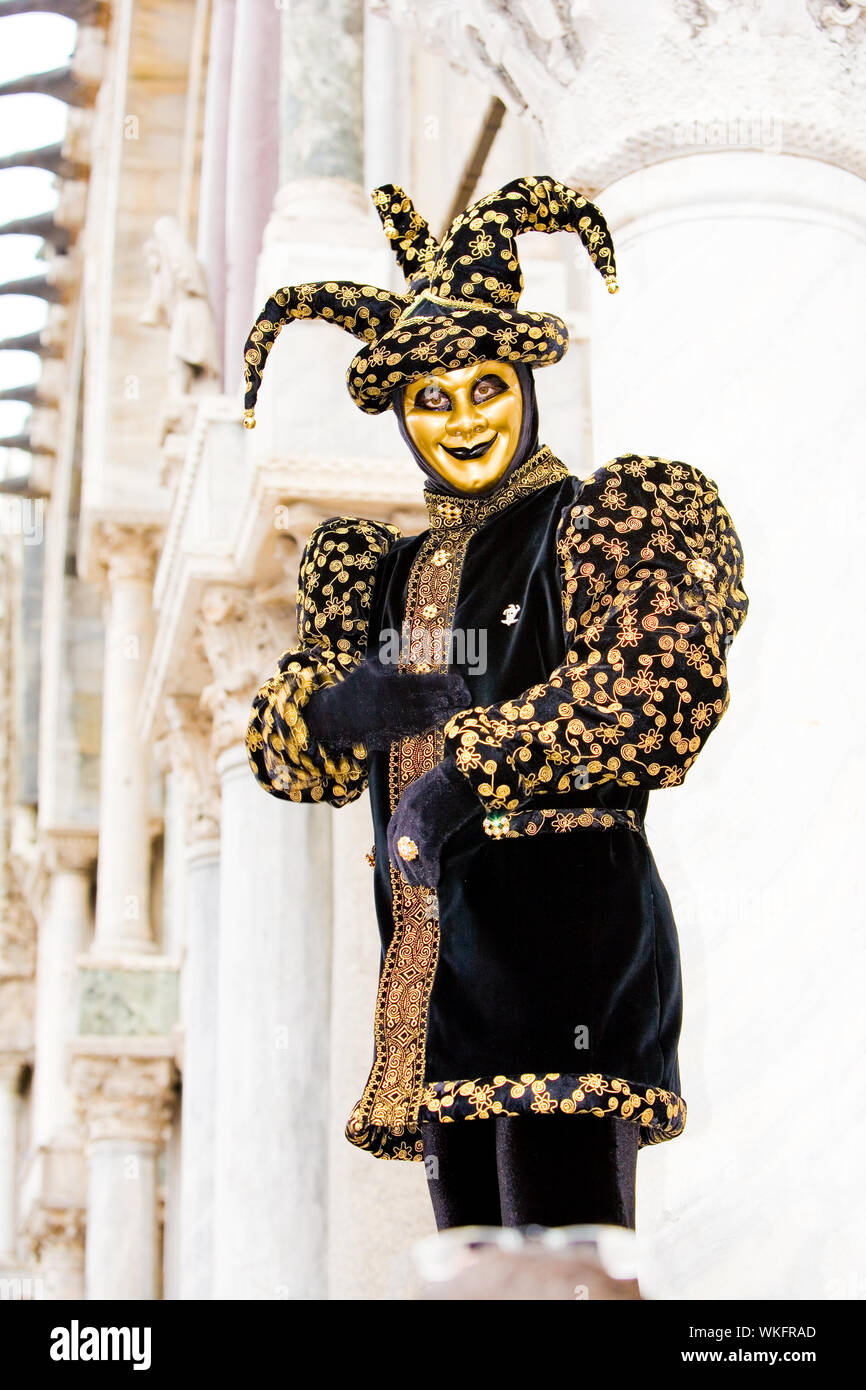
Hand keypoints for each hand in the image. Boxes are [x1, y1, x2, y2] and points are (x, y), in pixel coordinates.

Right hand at [305, 653, 470, 751]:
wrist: (336, 717)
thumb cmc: (355, 686)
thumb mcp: (370, 665)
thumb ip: (390, 652)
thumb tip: (405, 636)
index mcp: (391, 685)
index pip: (424, 682)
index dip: (444, 682)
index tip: (459, 680)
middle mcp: (395, 705)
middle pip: (430, 702)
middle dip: (450, 699)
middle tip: (466, 696)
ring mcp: (394, 723)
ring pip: (426, 719)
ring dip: (444, 714)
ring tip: (458, 709)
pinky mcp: (391, 736)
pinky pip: (416, 732)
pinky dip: (430, 726)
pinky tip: (439, 721)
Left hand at [387, 756, 481, 887]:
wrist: (469, 771)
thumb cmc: (460, 777)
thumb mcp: (435, 787)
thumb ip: (427, 803)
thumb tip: (433, 822)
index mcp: (406, 800)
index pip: (392, 831)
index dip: (394, 849)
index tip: (399, 862)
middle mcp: (406, 813)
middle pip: (397, 847)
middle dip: (403, 866)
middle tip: (412, 879)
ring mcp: (417, 823)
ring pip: (410, 856)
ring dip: (417, 873)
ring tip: (425, 883)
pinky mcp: (431, 832)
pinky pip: (427, 859)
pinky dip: (431, 872)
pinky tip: (436, 881)